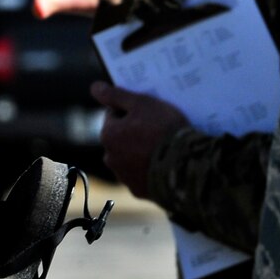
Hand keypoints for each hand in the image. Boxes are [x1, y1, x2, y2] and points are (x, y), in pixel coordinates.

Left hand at [91, 81, 189, 199]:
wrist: (184, 167)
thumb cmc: (163, 130)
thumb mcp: (141, 104)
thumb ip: (116, 95)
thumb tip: (95, 87)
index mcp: (108, 135)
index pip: (114, 115)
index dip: (132, 111)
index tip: (149, 112)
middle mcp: (110, 158)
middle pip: (121, 137)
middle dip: (134, 133)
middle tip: (158, 129)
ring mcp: (124, 177)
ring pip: (130, 157)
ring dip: (141, 152)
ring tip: (164, 148)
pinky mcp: (139, 191)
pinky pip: (142, 175)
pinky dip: (149, 170)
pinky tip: (164, 164)